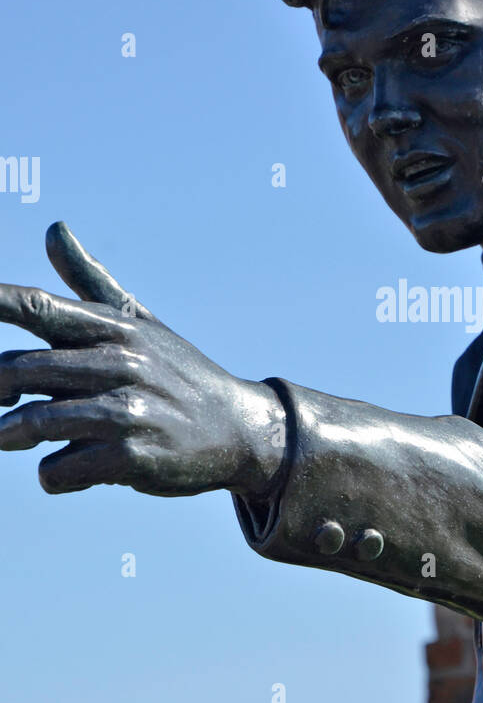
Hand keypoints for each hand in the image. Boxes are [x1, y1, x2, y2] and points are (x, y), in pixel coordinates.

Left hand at [0, 222, 286, 497]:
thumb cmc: (178, 373)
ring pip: (36, 422)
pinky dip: (54, 474)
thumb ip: (89, 282)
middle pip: (22, 370)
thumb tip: (54, 229)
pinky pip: (62, 468)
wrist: (239, 430)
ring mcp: (126, 411)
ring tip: (3, 436)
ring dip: (8, 434)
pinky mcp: (132, 457)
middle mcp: (119, 363)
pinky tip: (69, 469)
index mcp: (114, 327)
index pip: (40, 308)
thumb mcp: (140, 323)